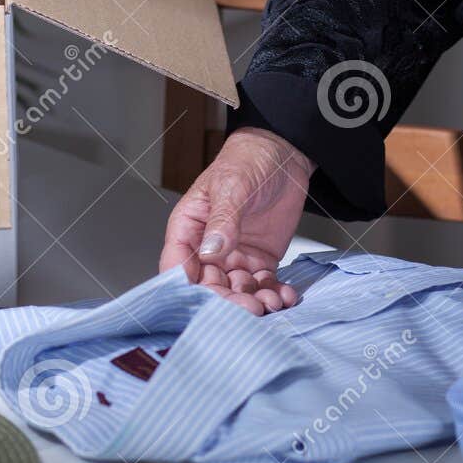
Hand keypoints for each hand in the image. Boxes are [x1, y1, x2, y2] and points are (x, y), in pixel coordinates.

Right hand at [160, 127, 314, 314]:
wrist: (284, 154)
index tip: (205, 302)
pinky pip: (263, 285)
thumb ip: (222, 220)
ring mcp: (234, 256)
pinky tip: (285, 295)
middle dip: (227, 301)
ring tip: (271, 301)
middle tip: (249, 308)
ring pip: (236, 291)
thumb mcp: (232, 186)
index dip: (187, 287)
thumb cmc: (247, 160)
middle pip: (208, 286)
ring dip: (253, 301)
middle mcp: (208, 248)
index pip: (178, 264)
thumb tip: (211, 250)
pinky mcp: (259, 260)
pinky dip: (273, 294)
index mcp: (188, 228)